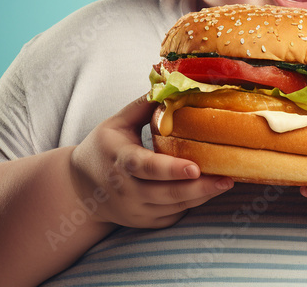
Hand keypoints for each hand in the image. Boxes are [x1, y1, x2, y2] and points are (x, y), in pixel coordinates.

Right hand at [69, 97, 233, 228]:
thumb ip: (144, 106)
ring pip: (173, 207)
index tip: (195, 167)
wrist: (80, 189)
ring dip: (200, 196)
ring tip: (225, 182)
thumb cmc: (103, 148)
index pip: (145, 167)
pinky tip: (207, 191)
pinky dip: (191, 204)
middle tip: (227, 178)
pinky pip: (172, 216)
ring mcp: (134, 210)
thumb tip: (171, 84)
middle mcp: (125, 190)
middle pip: (166, 193)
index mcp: (119, 160)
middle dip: (198, 188)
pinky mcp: (143, 222)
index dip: (170, 169)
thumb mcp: (116, 123)